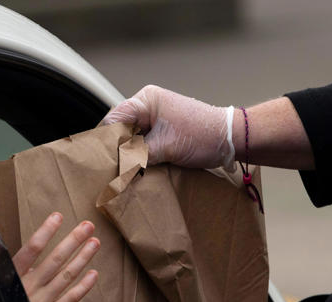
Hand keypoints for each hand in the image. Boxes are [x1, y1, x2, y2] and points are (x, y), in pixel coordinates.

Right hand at [12, 213, 99, 301]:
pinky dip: (83, 287)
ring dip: (82, 258)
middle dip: (72, 241)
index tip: (58, 216)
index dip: (45, 232)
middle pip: (54, 260)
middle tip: (87, 225)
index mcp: (12, 276)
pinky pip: (69, 300)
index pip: (30, 250)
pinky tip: (94, 274)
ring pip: (65, 277)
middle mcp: (28, 287)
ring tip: (95, 242)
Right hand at [101, 85, 234, 170]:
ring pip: (128, 136)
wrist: (231, 139)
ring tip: (121, 170)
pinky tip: (135, 167)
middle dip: (114, 148)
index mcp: (145, 100)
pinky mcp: (161, 129)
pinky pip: (140, 141)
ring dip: (126, 152)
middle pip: (118, 128)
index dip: (104, 141)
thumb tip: (115, 171)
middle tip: (109, 169)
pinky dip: (137, 154)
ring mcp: (154, 116)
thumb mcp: (165, 148)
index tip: (99, 162)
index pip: (112, 119)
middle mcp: (147, 105)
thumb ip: (136, 157)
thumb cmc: (204, 136)